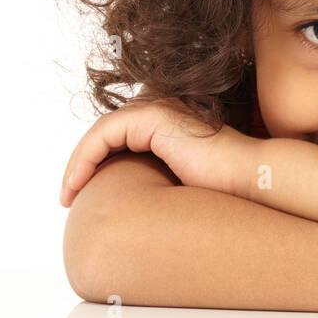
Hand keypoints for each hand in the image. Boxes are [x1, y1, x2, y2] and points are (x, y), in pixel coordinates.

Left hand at [59, 97, 255, 206]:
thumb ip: (153, 181)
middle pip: (105, 133)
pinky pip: (104, 134)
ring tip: (69, 193)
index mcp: (168, 124)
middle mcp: (162, 110)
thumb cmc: (223, 191)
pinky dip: (86, 158)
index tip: (80, 195)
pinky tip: (78, 183)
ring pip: (100, 132)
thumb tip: (126, 207)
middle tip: (67, 196)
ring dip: (78, 163)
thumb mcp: (176, 186)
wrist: (250, 181)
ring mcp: (159, 109)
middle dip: (81, 163)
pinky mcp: (155, 117)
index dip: (94, 162)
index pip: (117, 137)